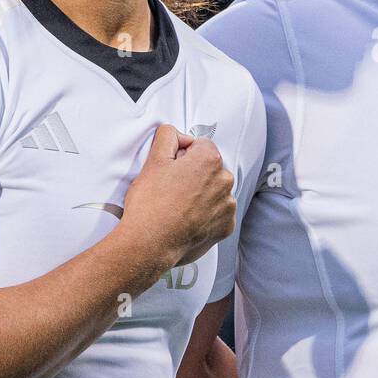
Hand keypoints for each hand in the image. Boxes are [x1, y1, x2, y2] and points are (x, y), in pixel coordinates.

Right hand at [120, 124, 236, 270]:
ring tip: (178, 206)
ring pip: (215, 191)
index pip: (200, 146)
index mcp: (210, 160)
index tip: (170, 167)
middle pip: (209, 168)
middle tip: (171, 188)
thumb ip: (167, 137)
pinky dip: (206, 215)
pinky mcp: (226, 226)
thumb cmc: (150, 204)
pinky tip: (187, 220)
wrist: (150, 243)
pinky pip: (218, 214)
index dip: (182, 154)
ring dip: (201, 195)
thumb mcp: (153, 160)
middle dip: (194, 174)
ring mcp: (227, 205)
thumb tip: (175, 133)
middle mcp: (225, 180)